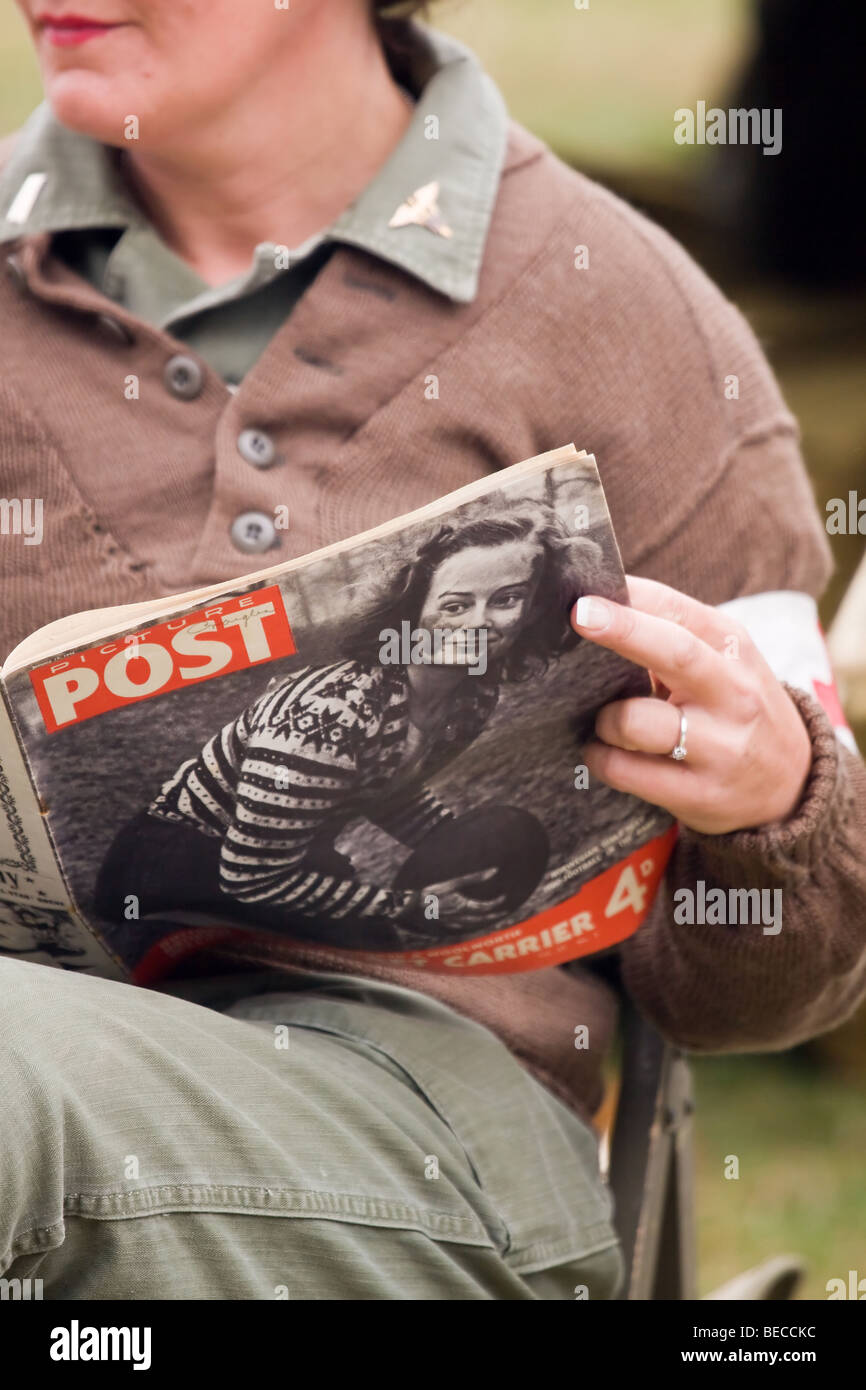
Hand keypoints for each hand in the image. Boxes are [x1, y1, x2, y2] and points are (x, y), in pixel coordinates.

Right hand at [414, 867, 506, 931]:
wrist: (409, 910)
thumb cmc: (430, 894)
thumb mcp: (451, 883)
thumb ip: (473, 878)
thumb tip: (494, 871)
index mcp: (464, 908)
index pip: (486, 907)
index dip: (497, 903)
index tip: (504, 897)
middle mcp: (461, 920)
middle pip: (482, 920)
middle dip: (494, 915)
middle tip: (504, 911)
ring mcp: (452, 926)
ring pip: (474, 926)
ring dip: (484, 922)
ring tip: (490, 917)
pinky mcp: (444, 928)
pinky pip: (462, 929)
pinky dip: (470, 926)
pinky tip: (470, 923)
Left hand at [570, 575, 813, 834]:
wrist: (790, 783)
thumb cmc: (732, 706)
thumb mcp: (722, 661)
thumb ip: (671, 634)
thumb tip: (593, 604)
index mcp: (733, 647)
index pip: (678, 611)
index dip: (630, 600)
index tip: (585, 592)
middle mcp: (733, 693)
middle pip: (676, 654)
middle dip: (623, 630)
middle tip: (580, 614)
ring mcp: (720, 747)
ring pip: (637, 722)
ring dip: (604, 719)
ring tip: (605, 721)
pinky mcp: (699, 793)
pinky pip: (626, 771)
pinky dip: (600, 757)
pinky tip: (603, 752)